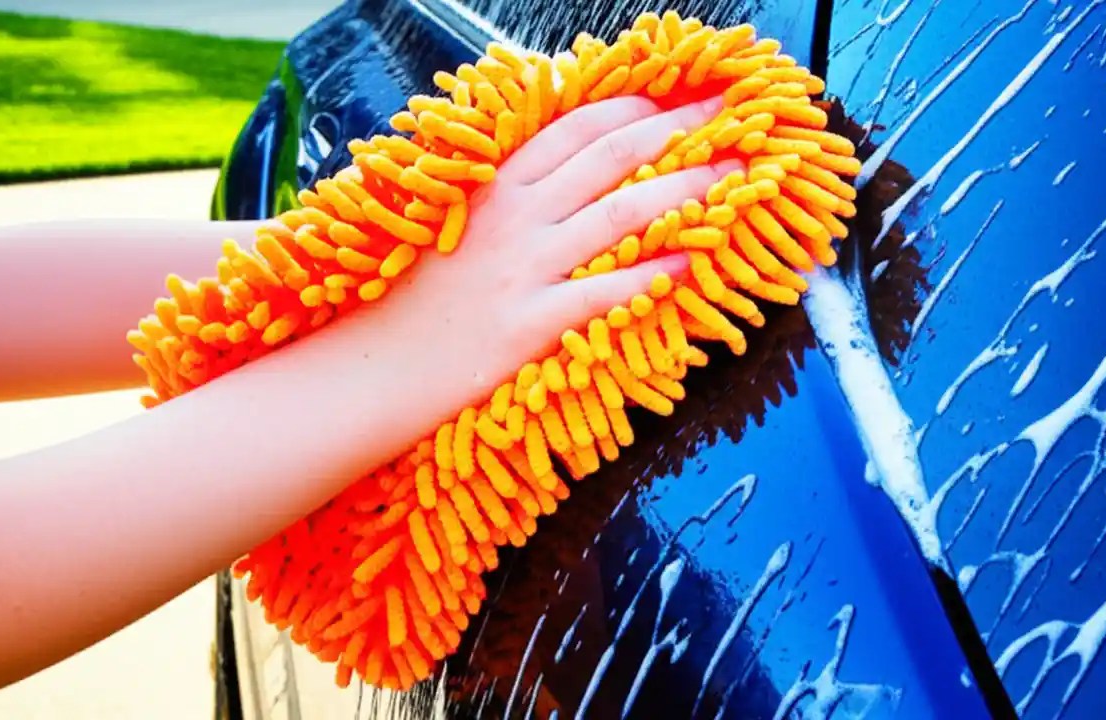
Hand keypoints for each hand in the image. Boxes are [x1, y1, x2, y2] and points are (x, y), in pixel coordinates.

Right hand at [354, 94, 739, 410]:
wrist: (372, 365)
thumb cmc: (408, 298)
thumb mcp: (447, 224)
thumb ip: (499, 193)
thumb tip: (554, 168)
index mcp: (495, 186)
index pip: (573, 128)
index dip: (630, 105)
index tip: (674, 95)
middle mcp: (515, 217)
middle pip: (610, 158)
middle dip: (675, 128)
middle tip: (725, 113)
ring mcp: (524, 270)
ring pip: (620, 216)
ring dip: (684, 189)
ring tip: (733, 175)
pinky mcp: (530, 325)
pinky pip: (605, 294)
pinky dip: (652, 276)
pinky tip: (692, 263)